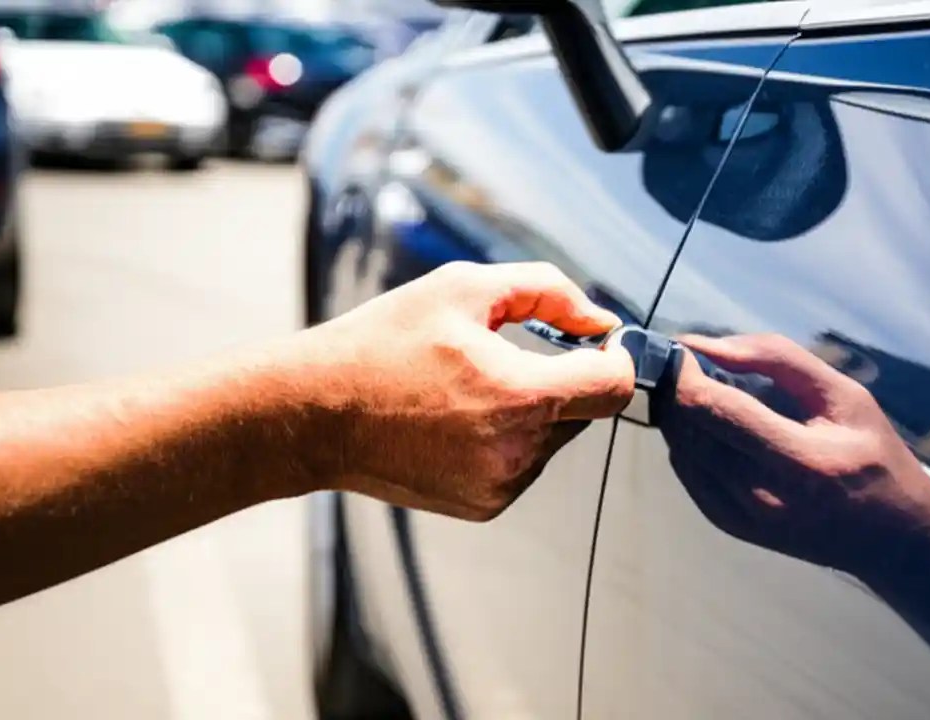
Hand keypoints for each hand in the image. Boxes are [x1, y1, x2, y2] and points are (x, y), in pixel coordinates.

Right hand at [279, 261, 634, 520]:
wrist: (316, 414)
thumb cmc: (385, 343)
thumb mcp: (465, 289)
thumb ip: (547, 293)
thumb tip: (598, 320)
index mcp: (522, 398)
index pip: (614, 386)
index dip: (614, 357)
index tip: (594, 342)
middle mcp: (519, 452)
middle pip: (584, 412)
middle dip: (563, 380)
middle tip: (508, 356)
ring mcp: (502, 486)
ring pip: (553, 439)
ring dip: (533, 411)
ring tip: (468, 388)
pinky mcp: (483, 507)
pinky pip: (523, 465)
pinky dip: (507, 440)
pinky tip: (457, 420)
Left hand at [657, 333, 929, 579]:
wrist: (891, 535)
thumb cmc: (873, 454)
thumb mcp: (843, 394)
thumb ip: (776, 359)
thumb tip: (705, 345)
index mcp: (799, 460)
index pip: (713, 409)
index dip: (685, 373)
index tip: (686, 350)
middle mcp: (762, 496)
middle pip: (688, 429)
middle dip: (678, 390)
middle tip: (695, 367)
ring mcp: (742, 517)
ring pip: (680, 449)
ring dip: (683, 415)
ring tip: (713, 395)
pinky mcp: (729, 525)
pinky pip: (687, 471)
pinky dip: (691, 442)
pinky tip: (719, 429)